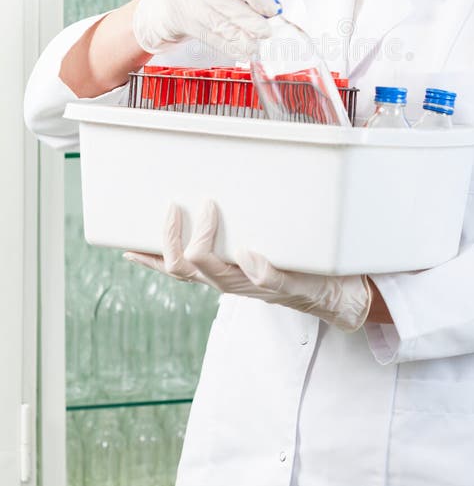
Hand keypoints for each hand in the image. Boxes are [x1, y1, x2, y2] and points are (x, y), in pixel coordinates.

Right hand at [124, 200, 371, 332]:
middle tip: (176, 204)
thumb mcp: (259, 245)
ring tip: (210, 206)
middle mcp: (232, 282)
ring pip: (217, 273)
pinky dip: (255, 266)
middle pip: (185, 269)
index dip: (148, 258)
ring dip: (207, 239)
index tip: (125, 242)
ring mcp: (257, 285)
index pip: (175, 269)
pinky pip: (267, 278)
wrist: (337, 295)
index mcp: (222, 273)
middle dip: (172, 237)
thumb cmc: (295, 264)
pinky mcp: (288, 285)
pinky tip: (250, 250)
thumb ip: (240, 228)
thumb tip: (216, 190)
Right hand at [132, 0, 277, 57]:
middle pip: (222, 1)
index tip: (271, 10)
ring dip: (239, 38)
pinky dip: (228, 47)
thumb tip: (269, 12)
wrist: (167, 4)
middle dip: (247, 19)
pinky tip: (242, 52)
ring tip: (255, 46)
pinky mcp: (188, 25)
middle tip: (265, 32)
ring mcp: (189, 5)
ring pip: (216, 23)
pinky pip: (210, 38)